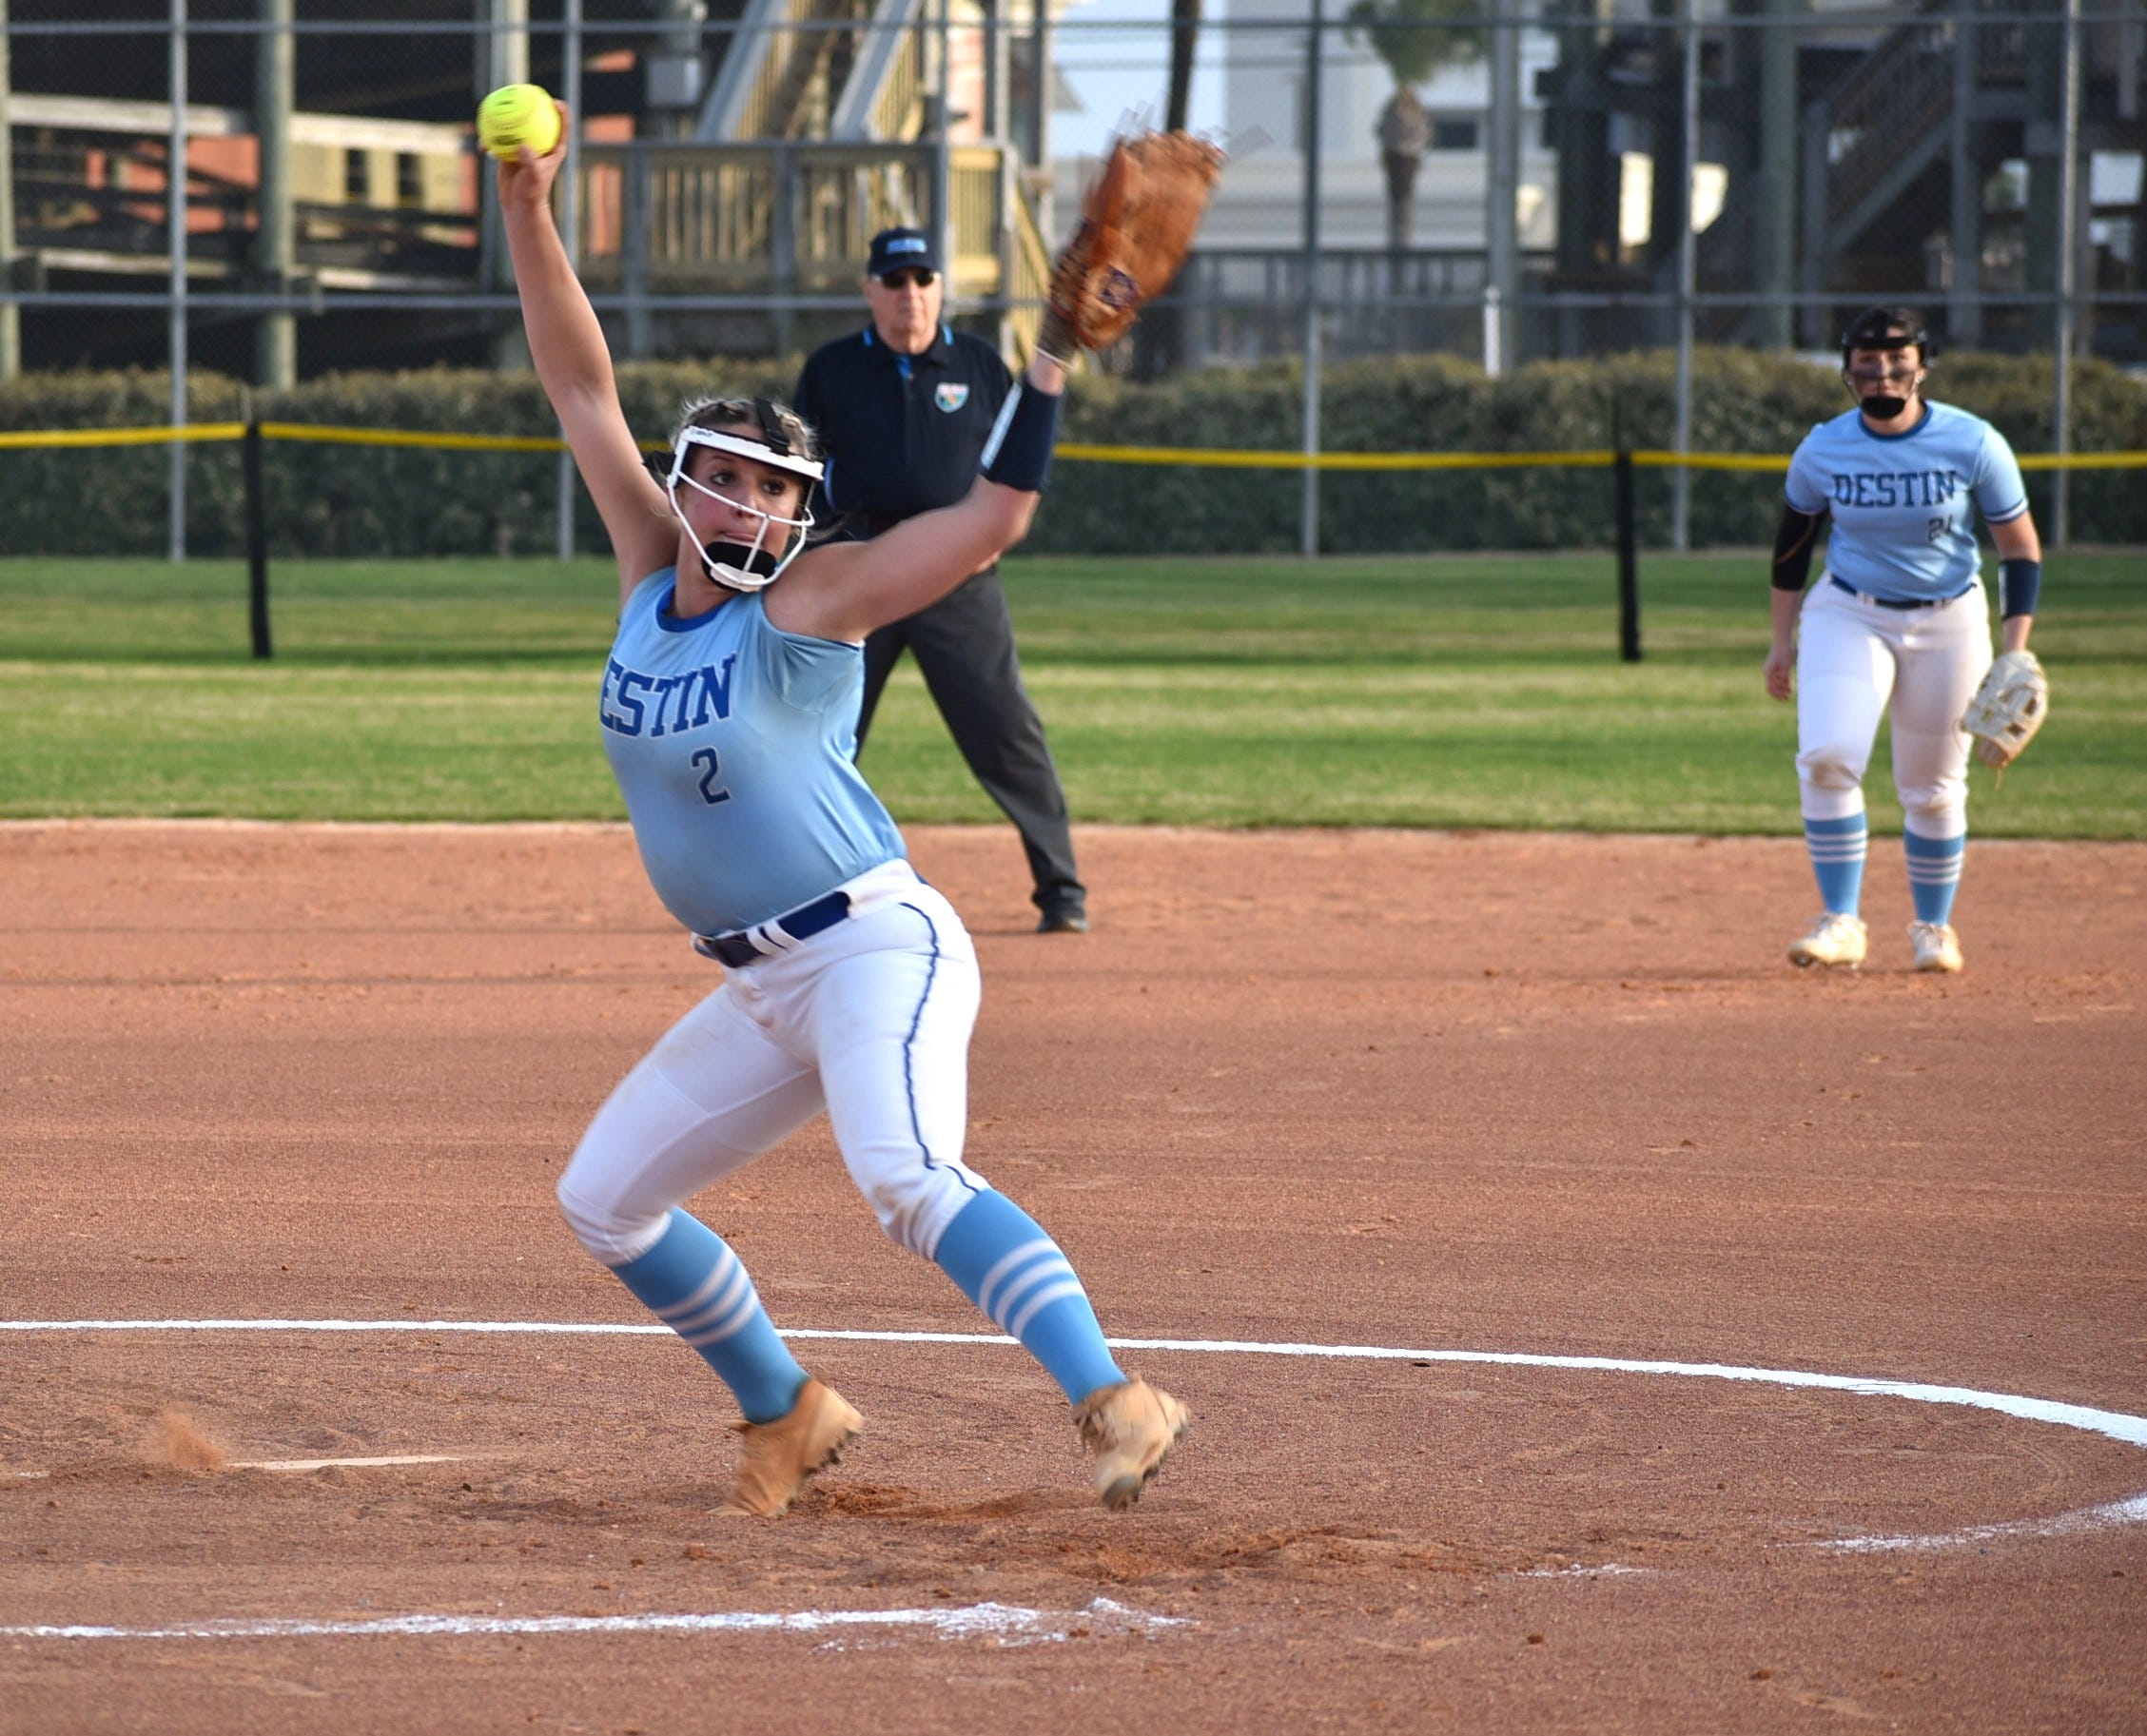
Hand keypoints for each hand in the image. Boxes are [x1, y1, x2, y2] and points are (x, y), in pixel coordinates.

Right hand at [496, 100, 568, 215]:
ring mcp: (524, 147)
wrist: (520, 204)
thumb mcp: (533, 176)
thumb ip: (529, 160)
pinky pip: (500, 140)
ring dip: (508, 117)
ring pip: (516, 127)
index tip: (554, 102)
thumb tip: (522, 146)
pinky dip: (491, 139)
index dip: (561, 111)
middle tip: (525, 94)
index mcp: (553, 149)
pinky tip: (483, 139)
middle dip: (533, 105)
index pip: (562, 126)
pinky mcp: (509, 151)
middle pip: (538, 119)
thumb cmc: (532, 192)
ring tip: (499, 106)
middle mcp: (540, 144)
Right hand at [1763, 640, 1794, 700]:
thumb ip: (1784, 677)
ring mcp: (1771, 669)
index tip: (1785, 697)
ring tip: (1790, 692)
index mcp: (1768, 673)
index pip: (1770, 688)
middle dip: (1779, 693)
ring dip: (1782, 688)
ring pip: (1775, 683)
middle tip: (1788, 698)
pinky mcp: (1775, 667)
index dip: (1778, 694)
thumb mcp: (1785, 666)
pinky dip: (1783, 682)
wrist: (1782, 641)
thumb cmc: (1784, 653)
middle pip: (1771, 687)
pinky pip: (1778, 678)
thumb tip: (1784, 685)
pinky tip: (1790, 686)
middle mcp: (1767, 672)